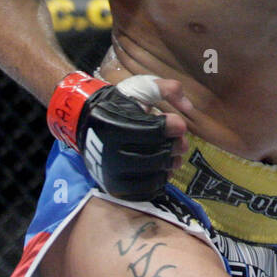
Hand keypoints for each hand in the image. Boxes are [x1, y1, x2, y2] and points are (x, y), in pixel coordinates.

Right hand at [47, 72, 184, 200]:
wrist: (87, 122)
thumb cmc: (119, 103)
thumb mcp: (142, 86)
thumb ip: (168, 89)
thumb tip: (189, 107)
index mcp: (115, 125)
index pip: (153, 132)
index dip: (172, 128)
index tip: (179, 124)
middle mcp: (110, 152)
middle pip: (156, 155)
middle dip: (174, 147)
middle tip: (181, 142)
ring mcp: (112, 173)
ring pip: (153, 175)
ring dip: (170, 164)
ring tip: (173, 156)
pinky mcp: (115, 187)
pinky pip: (145, 190)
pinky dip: (159, 180)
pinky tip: (162, 169)